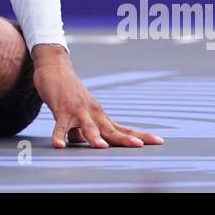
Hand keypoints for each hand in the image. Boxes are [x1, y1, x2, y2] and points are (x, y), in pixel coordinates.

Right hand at [31, 45, 163, 149]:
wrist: (55, 67)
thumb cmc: (69, 93)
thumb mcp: (81, 114)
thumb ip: (82, 130)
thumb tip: (81, 143)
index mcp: (101, 116)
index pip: (124, 128)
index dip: (141, 135)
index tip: (159, 141)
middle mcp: (93, 113)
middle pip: (112, 130)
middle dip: (125, 139)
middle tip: (139, 146)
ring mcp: (78, 110)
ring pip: (88, 126)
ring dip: (94, 137)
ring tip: (101, 148)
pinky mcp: (61, 109)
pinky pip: (60, 125)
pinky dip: (59, 135)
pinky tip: (59, 145)